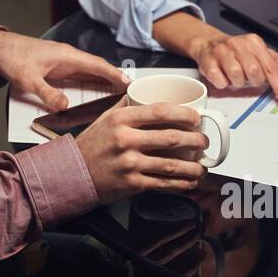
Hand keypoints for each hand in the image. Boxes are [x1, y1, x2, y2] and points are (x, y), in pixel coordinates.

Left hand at [0, 30, 129, 110]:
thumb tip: (64, 106)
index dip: (113, 74)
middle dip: (113, 78)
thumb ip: (47, 93)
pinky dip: (90, 81)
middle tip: (130, 91)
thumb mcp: (28, 79)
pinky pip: (78, 75)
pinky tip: (95, 89)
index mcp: (66, 56)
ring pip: (88, 71)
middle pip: (96, 68)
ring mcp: (63, 61)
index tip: (128, 82)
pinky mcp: (57, 67)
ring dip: (103, 80)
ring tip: (118, 92)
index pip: (96, 65)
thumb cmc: (13, 58)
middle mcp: (68, 57)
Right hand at [74, 97, 209, 204]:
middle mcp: (126, 139)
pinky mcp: (132, 183)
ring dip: (193, 166)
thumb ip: (127, 106)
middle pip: (171, 137)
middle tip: (204, 141)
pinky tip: (190, 181)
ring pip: (171, 164)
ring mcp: (129, 163)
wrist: (73, 172)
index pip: (160, 111)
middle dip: (195, 140)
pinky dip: (181, 183)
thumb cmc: (93, 144)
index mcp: (122, 119)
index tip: (196, 117)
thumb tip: (146, 93)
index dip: (184, 114)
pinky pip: (163, 183)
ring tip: (202, 165)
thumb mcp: (106, 118)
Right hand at [190, 29, 277, 107]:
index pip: (272, 68)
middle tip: (248, 78)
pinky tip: (223, 76)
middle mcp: (238, 44)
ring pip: (237, 77)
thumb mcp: (258, 52)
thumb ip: (276, 62)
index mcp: (254, 43)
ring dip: (237, 82)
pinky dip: (223, 83)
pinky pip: (220, 81)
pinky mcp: (207, 62)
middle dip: (254, 81)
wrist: (209, 43)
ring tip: (234, 76)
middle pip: (255, 73)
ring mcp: (221, 52)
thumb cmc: (236, 51)